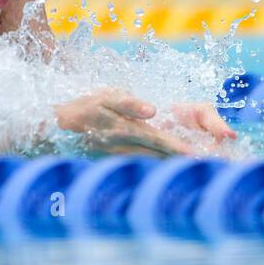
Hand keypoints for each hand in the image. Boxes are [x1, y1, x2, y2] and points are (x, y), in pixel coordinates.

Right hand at [54, 88, 235, 156]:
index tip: (193, 153)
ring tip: (191, 168)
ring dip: (169, 165)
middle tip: (202, 164)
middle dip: (178, 159)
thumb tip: (153, 111)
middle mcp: (120, 147)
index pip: (155, 138)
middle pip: (155, 155)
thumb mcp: (107, 95)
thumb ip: (130, 103)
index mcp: (122, 128)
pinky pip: (138, 166)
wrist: (61, 125)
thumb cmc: (88, 105)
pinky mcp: (114, 164)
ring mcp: (116, 158)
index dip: (175, 146)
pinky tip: (168, 169)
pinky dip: (154, 167)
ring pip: (148, 163)